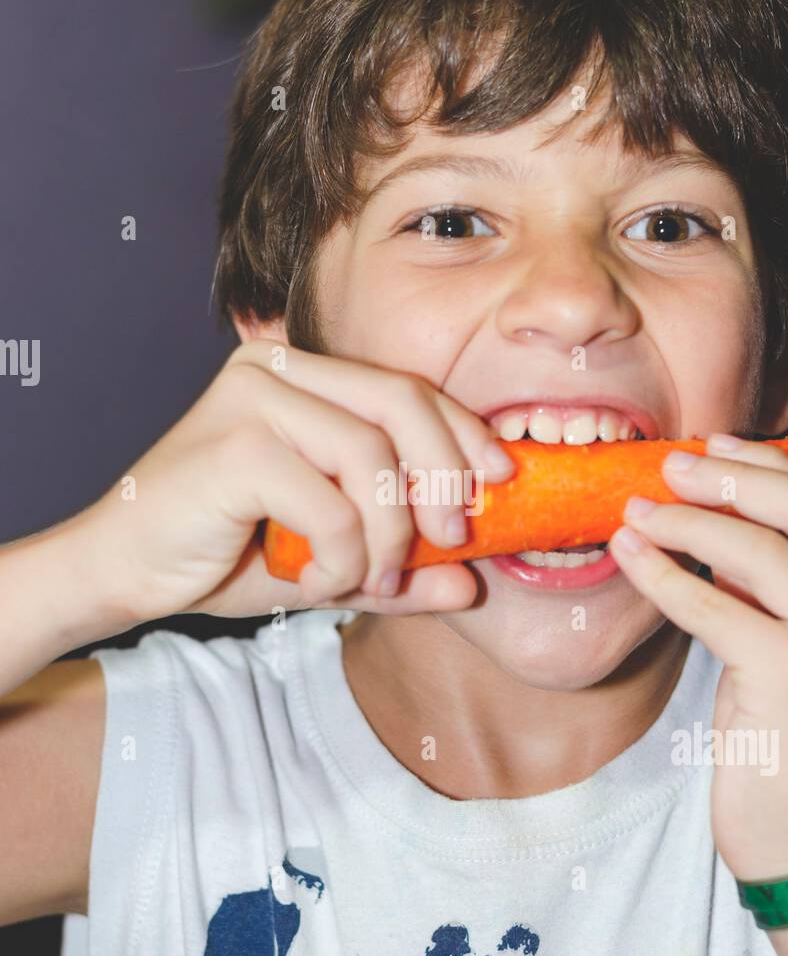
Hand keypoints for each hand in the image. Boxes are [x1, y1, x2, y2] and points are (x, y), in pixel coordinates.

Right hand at [76, 339, 513, 624]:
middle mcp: (275, 368)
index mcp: (299, 374)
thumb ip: (395, 568)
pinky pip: (331, 505)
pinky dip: (340, 558)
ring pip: (372, 458)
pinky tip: (315, 582)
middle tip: (450, 542)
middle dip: (442, 477)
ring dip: (387, 537)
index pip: (406, 388)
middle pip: (402, 403)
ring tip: (366, 579)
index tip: (500, 480)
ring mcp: (249, 399)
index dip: (463, 432)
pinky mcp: (233, 446)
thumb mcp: (326, 562)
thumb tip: (471, 588)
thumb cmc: (217, 553)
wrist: (118, 573)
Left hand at [609, 434, 787, 879]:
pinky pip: (717, 608)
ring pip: (761, 553)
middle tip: (671, 464)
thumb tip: (714, 526)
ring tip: (635, 511)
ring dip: (688, 521)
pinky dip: (665, 576)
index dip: (771, 468)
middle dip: (734, 476)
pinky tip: (630, 557)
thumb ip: (769, 595)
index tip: (717, 447)